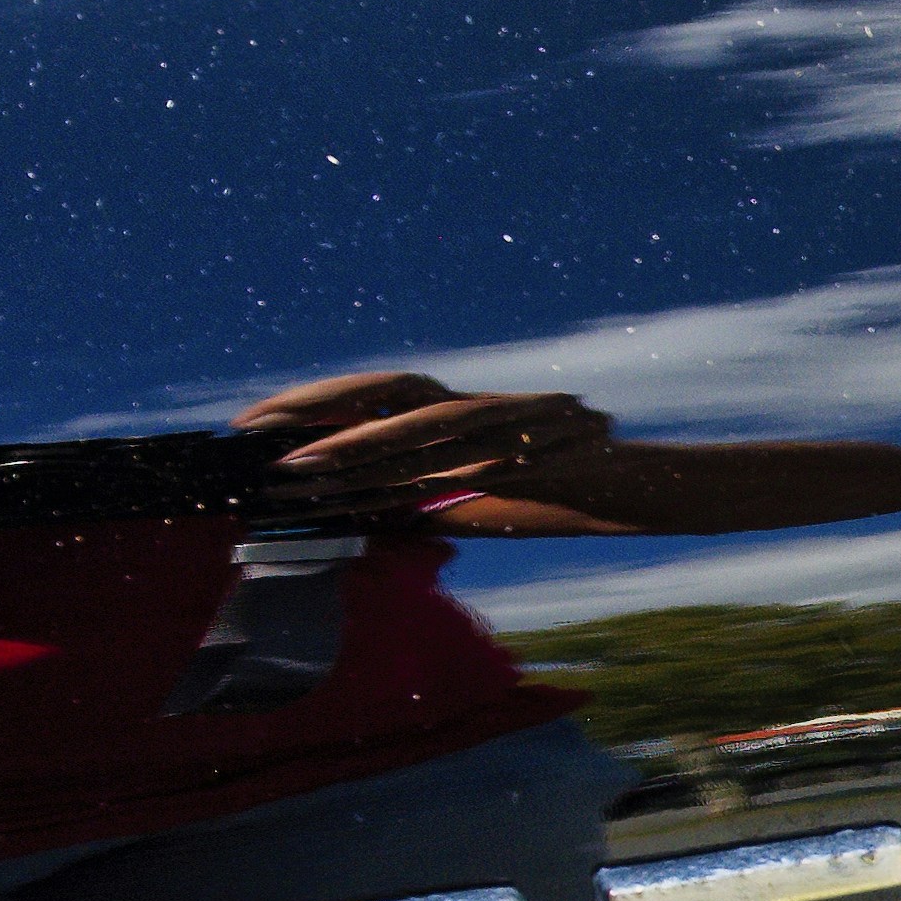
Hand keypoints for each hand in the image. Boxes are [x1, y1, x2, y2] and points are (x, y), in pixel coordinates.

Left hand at [230, 370, 615, 506]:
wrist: (650, 487)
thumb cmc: (563, 495)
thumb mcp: (481, 497)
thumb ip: (421, 498)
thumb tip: (347, 514)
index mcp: (460, 409)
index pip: (376, 392)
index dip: (313, 402)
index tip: (250, 425)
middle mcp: (480, 403)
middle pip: (390, 387)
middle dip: (318, 405)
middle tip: (255, 433)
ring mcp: (514, 420)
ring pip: (426, 421)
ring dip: (358, 444)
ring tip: (298, 464)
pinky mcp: (545, 452)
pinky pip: (475, 463)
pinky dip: (431, 482)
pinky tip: (385, 497)